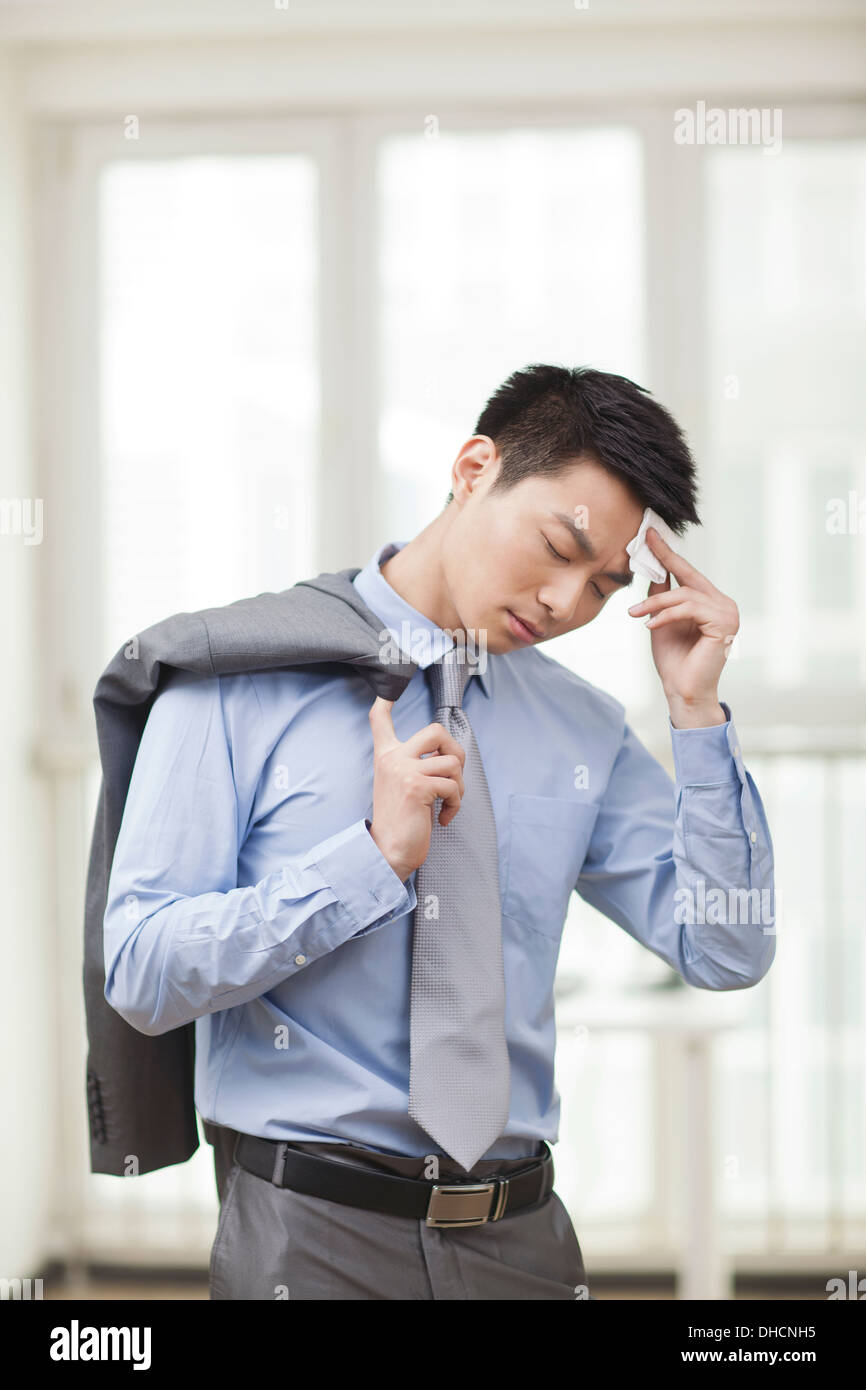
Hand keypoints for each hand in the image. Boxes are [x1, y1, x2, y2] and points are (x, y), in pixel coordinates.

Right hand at [367, 697, 465, 881]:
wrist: (389, 851)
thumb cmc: (401, 822)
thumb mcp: (402, 786)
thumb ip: (414, 765)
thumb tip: (448, 752)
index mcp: (387, 757)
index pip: (379, 721)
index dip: (384, 703)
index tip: (387, 691)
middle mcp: (393, 758)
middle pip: (436, 730)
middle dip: (456, 750)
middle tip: (454, 774)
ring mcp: (404, 770)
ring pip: (452, 762)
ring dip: (459, 786)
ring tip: (447, 803)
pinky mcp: (418, 787)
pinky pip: (453, 785)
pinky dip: (455, 804)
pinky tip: (444, 817)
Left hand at [627, 527, 737, 724]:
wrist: (682, 691)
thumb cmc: (674, 660)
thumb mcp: (661, 620)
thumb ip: (661, 595)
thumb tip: (652, 568)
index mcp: (712, 602)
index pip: (688, 573)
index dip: (668, 554)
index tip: (650, 534)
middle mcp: (724, 604)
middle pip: (689, 576)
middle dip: (664, 559)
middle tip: (643, 542)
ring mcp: (728, 613)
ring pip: (684, 594)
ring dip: (655, 603)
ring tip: (635, 614)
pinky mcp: (724, 624)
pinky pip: (688, 609)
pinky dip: (665, 615)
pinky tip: (649, 625)